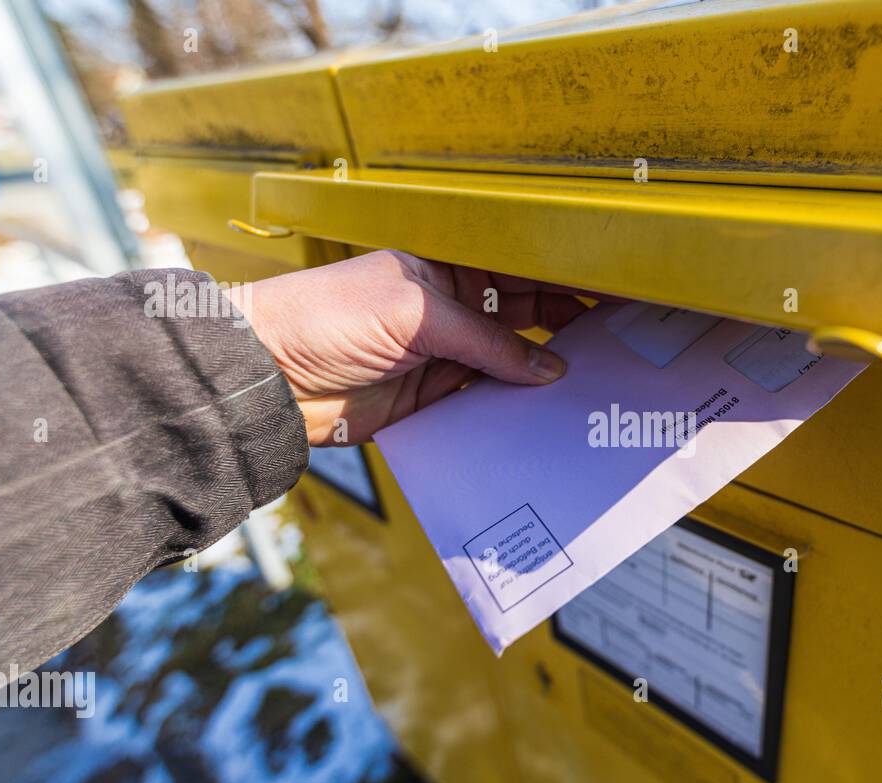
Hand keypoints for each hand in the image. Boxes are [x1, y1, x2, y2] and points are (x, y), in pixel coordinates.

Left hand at [227, 250, 610, 445]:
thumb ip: (488, 343)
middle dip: (564, 327)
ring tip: (590, 382)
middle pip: (520, 319)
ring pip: (507, 365)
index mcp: (442, 269)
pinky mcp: (429, 404)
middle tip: (614, 342)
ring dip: (541, 375)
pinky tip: (542, 414)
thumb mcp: (417, 316)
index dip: (560, 280)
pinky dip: (511, 411)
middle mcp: (446, 312)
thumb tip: (550, 366)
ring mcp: (439, 359)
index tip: (607, 295)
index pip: (515, 271)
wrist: (268, 376)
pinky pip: (483, 406)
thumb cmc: (325, 318)